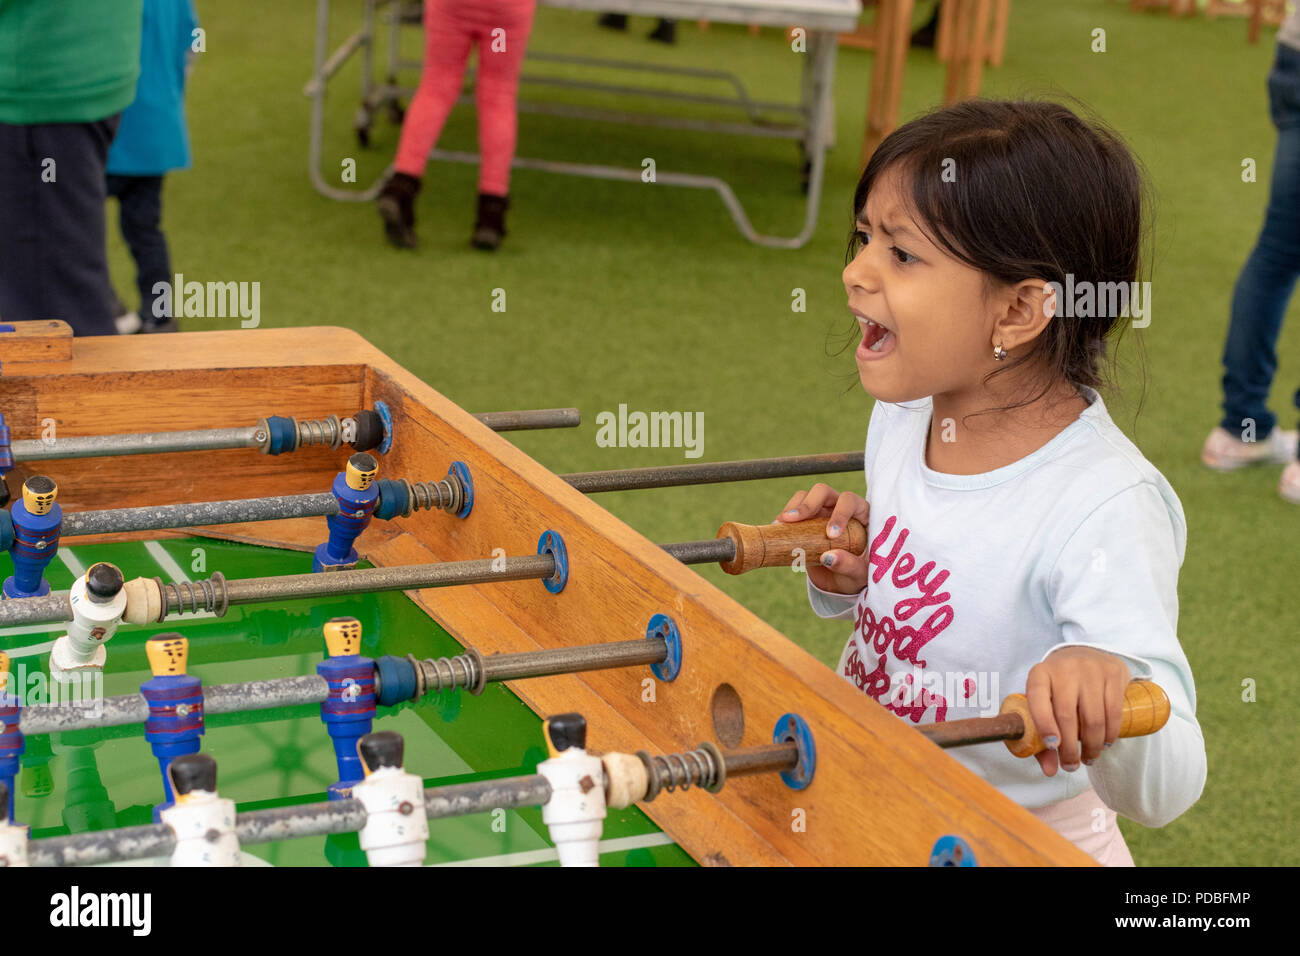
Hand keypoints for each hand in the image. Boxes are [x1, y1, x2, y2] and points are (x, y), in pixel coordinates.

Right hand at [775, 482, 868, 594]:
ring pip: (806, 496)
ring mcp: (822, 512)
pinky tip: (776, 528)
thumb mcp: (858, 574)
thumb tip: (828, 558)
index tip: (830, 535)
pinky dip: (784, 517)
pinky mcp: (806, 521)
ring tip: (781, 524)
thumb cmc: (857, 575)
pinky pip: (794, 510)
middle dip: (808, 504)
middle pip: (824, 492)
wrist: (842, 583)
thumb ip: (848, 565)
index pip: (850, 502)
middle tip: (794, 520)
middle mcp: (840, 508)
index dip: (840, 513)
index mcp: (861, 515)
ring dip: (793, 507)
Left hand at [1025, 646, 1130, 776]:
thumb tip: (1050, 771)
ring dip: (1092, 746)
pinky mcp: (1113, 673)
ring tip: (1089, 758)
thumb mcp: (1046, 703)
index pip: (1037, 698)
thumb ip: (1043, 737)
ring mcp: (1090, 669)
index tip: (1052, 746)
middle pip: (1067, 715)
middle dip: (1070, 748)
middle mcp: (1064, 669)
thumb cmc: (1060, 687)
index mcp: (1039, 674)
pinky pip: (1114, 712)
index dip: (1044, 724)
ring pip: (1093, 718)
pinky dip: (1110, 734)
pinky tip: (1105, 744)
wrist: (1087, 655)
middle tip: (1071, 765)